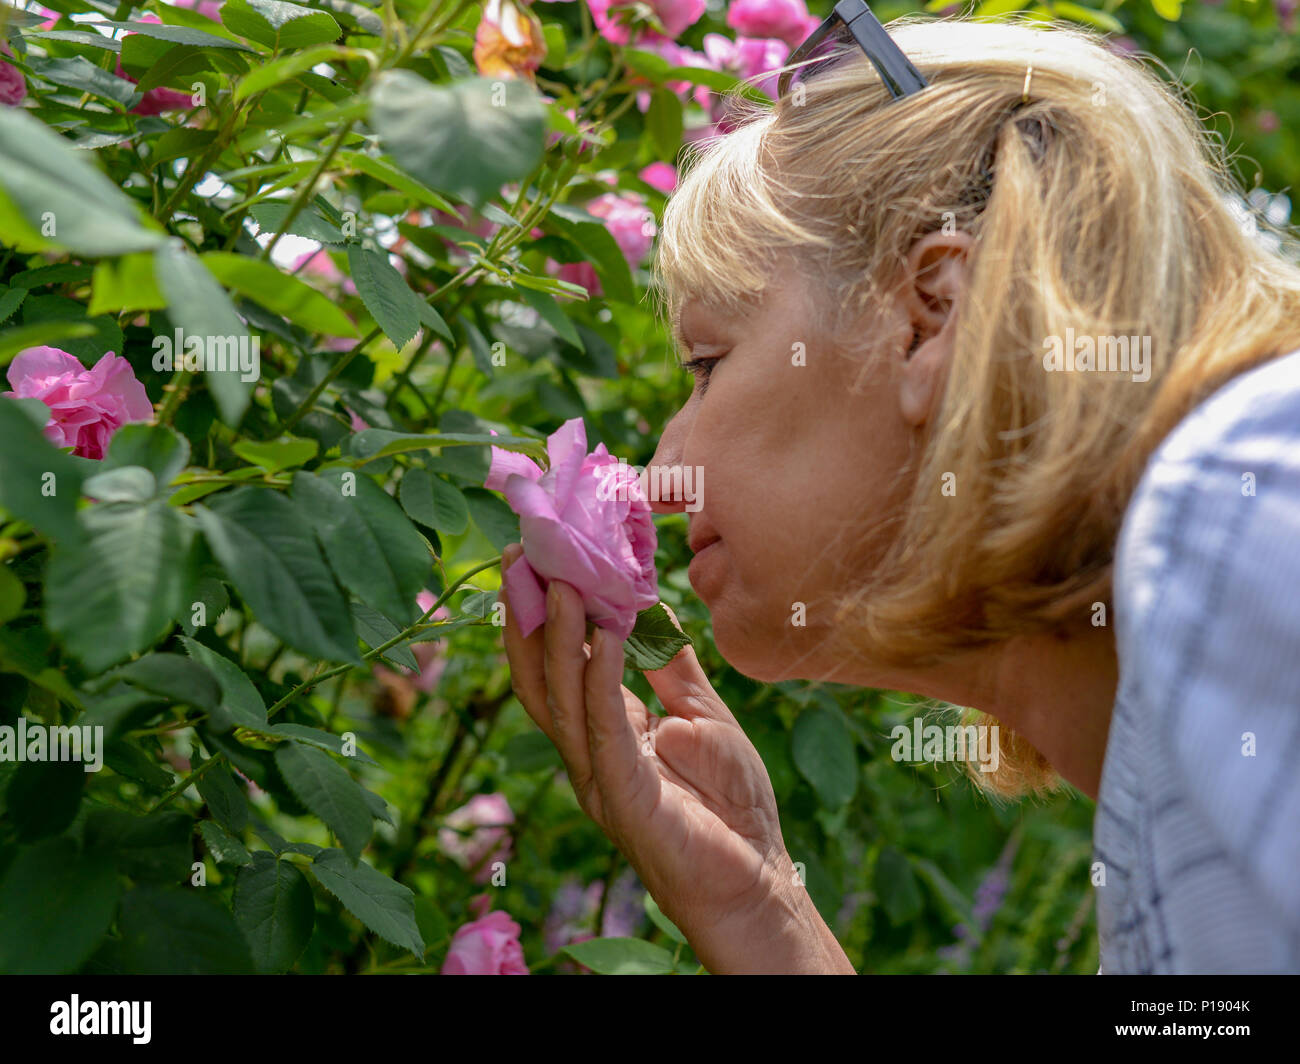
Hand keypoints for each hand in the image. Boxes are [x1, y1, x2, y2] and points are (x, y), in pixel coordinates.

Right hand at [498, 543, 850, 972]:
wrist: (757, 878)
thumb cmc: (731, 804)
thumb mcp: (701, 716)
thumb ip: (669, 669)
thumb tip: (650, 610)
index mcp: (604, 732)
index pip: (559, 664)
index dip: (543, 613)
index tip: (540, 556)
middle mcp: (588, 751)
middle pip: (541, 676)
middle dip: (528, 616)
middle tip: (526, 554)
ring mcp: (599, 775)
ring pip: (561, 696)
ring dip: (558, 634)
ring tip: (560, 578)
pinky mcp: (622, 794)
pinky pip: (605, 725)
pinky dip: (601, 673)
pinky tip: (607, 628)